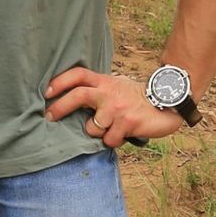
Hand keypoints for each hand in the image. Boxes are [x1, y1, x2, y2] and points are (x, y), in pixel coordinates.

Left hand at [44, 67, 183, 148]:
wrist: (169, 102)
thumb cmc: (137, 97)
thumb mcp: (116, 86)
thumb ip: (98, 89)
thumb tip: (72, 99)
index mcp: (104, 81)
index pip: (78, 75)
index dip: (60, 82)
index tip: (46, 92)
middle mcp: (109, 92)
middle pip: (78, 95)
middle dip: (60, 107)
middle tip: (48, 117)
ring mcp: (118, 107)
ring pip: (93, 127)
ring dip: (97, 133)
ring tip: (111, 128)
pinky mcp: (128, 123)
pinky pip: (109, 140)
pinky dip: (113, 141)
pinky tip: (124, 133)